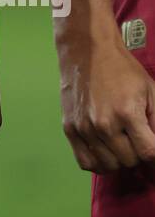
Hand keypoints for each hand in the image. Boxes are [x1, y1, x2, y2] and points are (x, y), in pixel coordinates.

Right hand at [57, 36, 154, 172]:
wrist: (87, 50)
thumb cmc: (121, 69)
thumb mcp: (150, 91)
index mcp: (127, 112)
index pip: (148, 153)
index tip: (153, 147)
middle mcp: (103, 123)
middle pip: (129, 161)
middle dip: (138, 153)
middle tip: (136, 138)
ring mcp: (84, 128)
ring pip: (109, 166)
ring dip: (119, 159)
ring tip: (121, 143)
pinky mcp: (70, 128)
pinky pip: (86, 163)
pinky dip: (99, 163)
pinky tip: (106, 151)